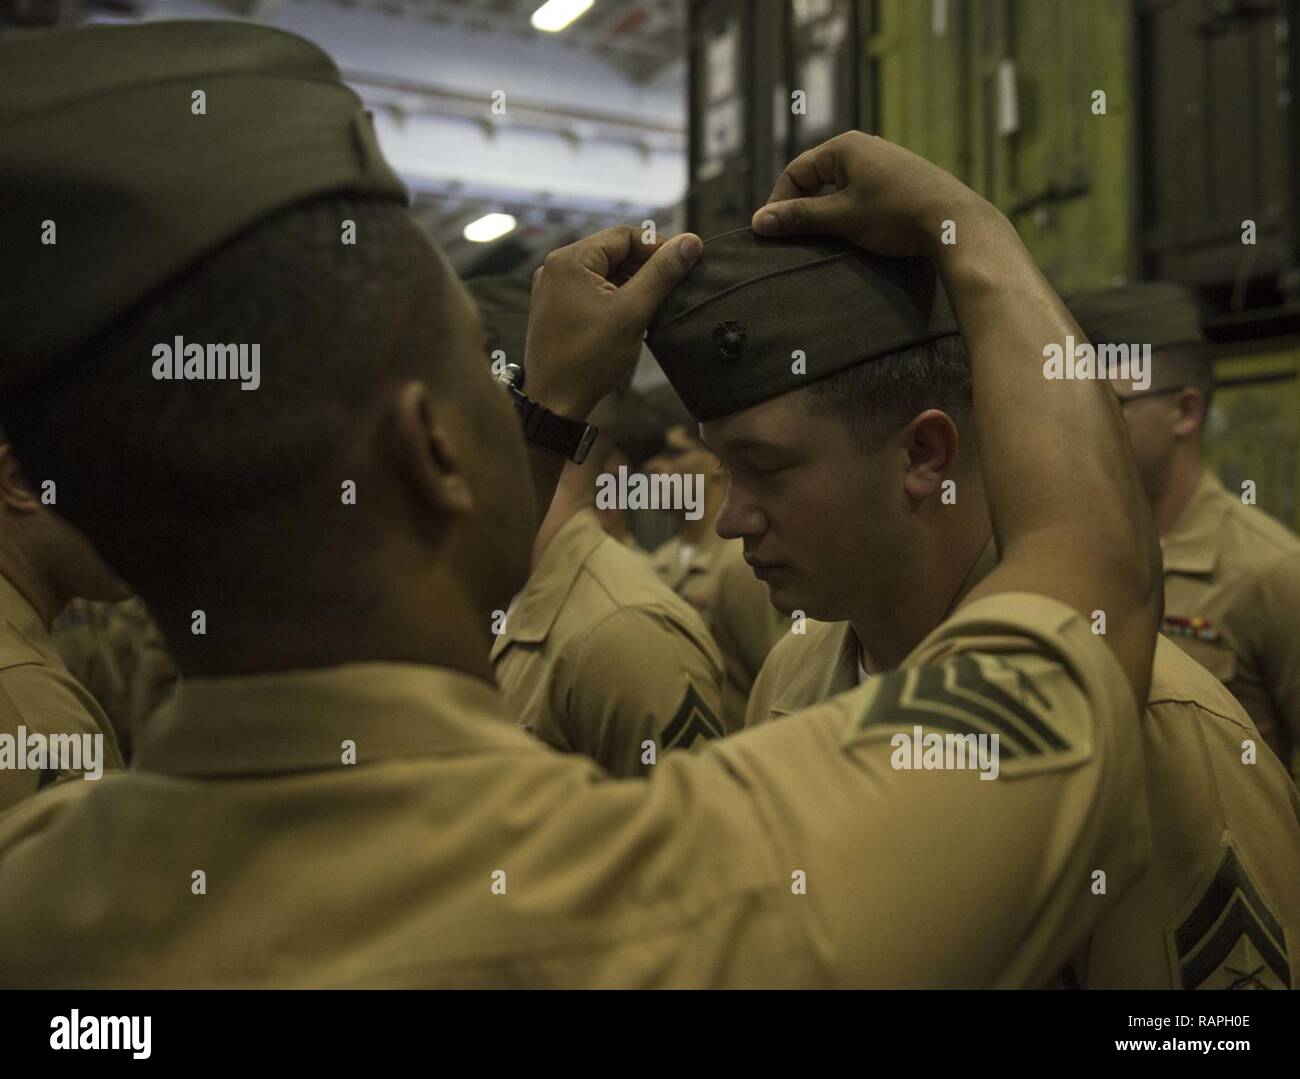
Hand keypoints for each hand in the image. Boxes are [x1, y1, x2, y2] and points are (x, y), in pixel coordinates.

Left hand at [525, 226, 702, 418]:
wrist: (555, 402)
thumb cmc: (590, 358)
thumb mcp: (633, 312)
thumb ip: (662, 273)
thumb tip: (691, 241)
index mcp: (570, 260)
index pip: (623, 236)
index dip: (657, 247)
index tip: (684, 264)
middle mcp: (555, 267)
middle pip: (612, 252)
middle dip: (645, 266)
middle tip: (672, 286)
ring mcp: (552, 288)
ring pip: (603, 272)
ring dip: (632, 283)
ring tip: (655, 304)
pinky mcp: (556, 308)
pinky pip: (591, 289)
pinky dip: (615, 296)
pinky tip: (633, 315)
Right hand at [751, 131, 993, 257]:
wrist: (953, 221)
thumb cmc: (895, 215)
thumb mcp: (841, 217)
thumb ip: (799, 217)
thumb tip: (759, 221)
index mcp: (845, 147)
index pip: (796, 171)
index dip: (779, 202)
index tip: (772, 232)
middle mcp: (864, 146)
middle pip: (816, 177)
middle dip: (801, 207)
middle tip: (793, 238)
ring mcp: (884, 161)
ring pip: (839, 186)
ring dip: (825, 212)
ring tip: (822, 239)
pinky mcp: (901, 179)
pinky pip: (861, 192)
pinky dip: (849, 211)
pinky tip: (855, 233)